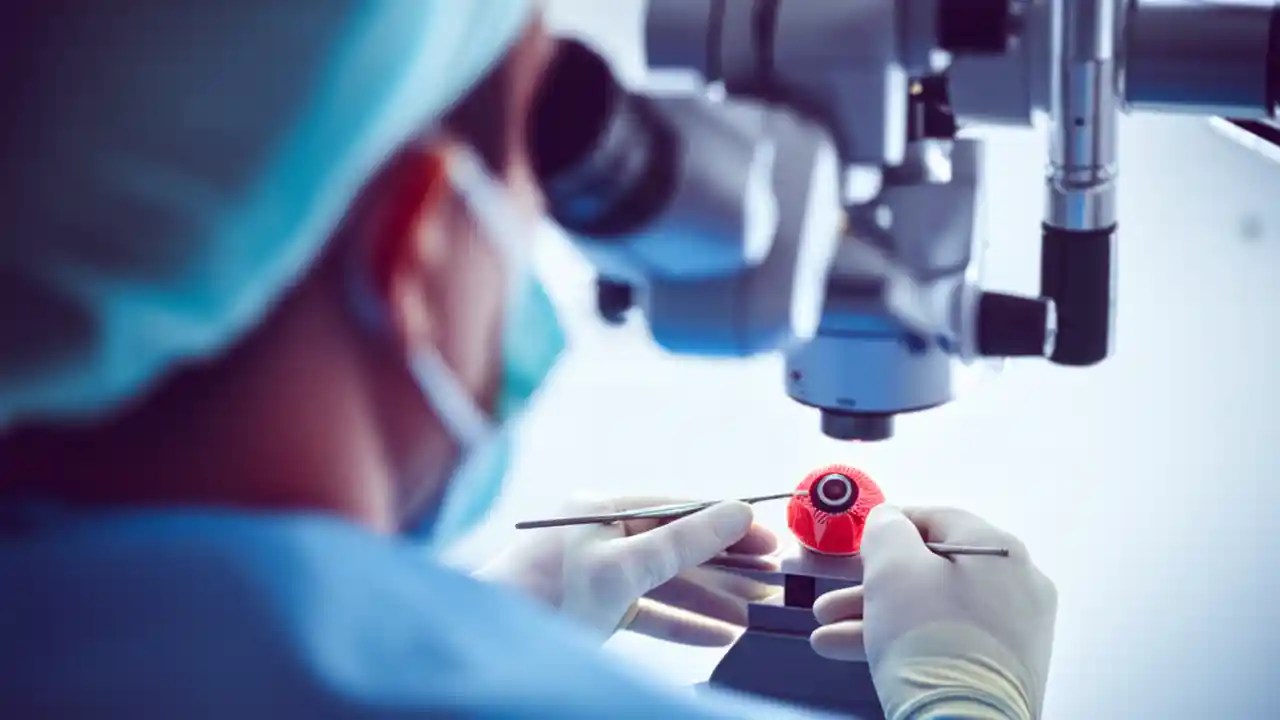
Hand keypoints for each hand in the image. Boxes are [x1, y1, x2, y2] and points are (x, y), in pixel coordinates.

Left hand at [477, 497, 779, 645]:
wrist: (495, 643)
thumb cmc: (546, 596)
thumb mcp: (624, 569)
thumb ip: (683, 542)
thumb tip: (736, 512)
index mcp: (602, 510)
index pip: (680, 510)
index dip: (727, 526)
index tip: (768, 542)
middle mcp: (601, 536)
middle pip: (678, 548)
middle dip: (727, 568)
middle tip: (772, 583)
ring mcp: (597, 573)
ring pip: (667, 583)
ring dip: (711, 599)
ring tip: (755, 615)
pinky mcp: (594, 608)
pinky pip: (648, 612)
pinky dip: (682, 623)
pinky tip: (717, 635)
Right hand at [810, 506, 1056, 718]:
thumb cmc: (926, 632)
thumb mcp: (892, 567)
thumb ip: (885, 530)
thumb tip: (889, 522)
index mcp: (998, 549)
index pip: (936, 520)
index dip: (888, 527)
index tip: (852, 545)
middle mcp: (1017, 584)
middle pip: (930, 572)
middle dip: (869, 586)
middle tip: (829, 601)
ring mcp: (1015, 630)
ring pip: (932, 610)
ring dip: (874, 617)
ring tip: (824, 635)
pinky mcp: (1005, 669)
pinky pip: (947, 640)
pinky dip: (903, 642)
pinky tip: (847, 650)